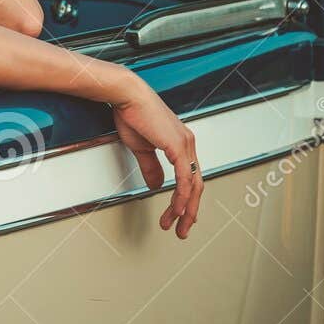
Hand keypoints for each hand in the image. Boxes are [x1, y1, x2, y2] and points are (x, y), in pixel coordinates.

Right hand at [111, 82, 202, 237]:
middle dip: (190, 210)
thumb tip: (156, 185)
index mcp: (181, 144)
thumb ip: (150, 167)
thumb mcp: (141, 147)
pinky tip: (179, 208)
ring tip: (178, 224)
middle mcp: (188, 145)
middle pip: (196, 185)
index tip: (181, 214)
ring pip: (193, 185)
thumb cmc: (132, 114)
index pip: (190, 177)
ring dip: (186, 208)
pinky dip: (183, 196)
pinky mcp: (178, 146)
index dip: (187, 199)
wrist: (127, 96)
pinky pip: (185, 178)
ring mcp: (186, 145)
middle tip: (183, 228)